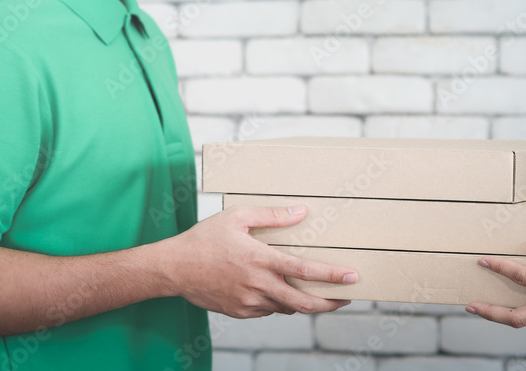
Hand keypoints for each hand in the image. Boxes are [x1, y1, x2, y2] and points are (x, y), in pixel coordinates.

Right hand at [160, 205, 358, 318]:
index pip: (304, 271)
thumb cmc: (204, 238)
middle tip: (346, 298)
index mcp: (260, 260)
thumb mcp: (237, 217)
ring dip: (302, 303)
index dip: (331, 276)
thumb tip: (301, 212)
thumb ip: (271, 216)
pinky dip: (277, 303)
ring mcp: (248, 302)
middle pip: (303, 303)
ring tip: (315, 293)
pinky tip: (278, 291)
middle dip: (329, 303)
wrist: (173, 268)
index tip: (352, 277)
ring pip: (285, 308)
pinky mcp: (239, 313)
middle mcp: (258, 285)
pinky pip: (267, 311)